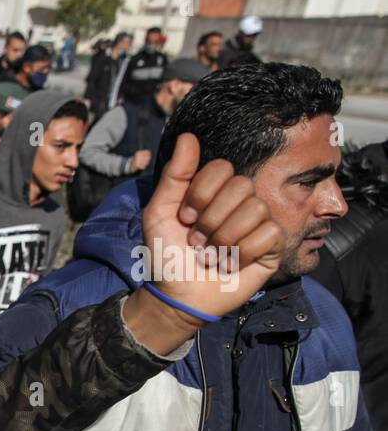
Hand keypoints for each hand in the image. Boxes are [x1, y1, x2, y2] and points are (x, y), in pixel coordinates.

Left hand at [123, 133, 283, 355]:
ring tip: (211, 255)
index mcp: (215, 191)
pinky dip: (242, 253)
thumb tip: (188, 136)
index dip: (201, 194)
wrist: (177, 295)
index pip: (222, 168)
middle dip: (211, 219)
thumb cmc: (167, 254)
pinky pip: (268, 234)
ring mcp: (258, 223)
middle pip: (242, 186)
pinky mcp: (272, 247)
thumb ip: (174, 176)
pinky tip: (230, 264)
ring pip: (256, 209)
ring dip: (225, 238)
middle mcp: (240, 202)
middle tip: (196, 241)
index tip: (184, 218)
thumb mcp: (159, 214)